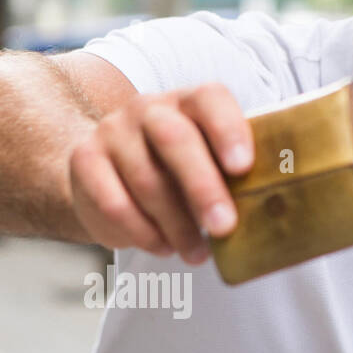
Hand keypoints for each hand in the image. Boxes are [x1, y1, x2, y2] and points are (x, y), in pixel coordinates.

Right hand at [68, 83, 254, 265]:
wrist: (103, 174)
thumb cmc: (171, 174)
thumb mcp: (203, 164)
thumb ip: (230, 175)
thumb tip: (268, 208)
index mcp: (187, 102)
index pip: (209, 100)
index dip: (227, 131)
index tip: (243, 167)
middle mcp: (148, 109)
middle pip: (175, 139)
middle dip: (203, 187)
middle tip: (224, 227)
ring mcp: (112, 132)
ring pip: (147, 181)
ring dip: (177, 226)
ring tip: (197, 253)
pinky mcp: (85, 161)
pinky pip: (115, 203)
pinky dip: (143, 233)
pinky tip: (162, 246)